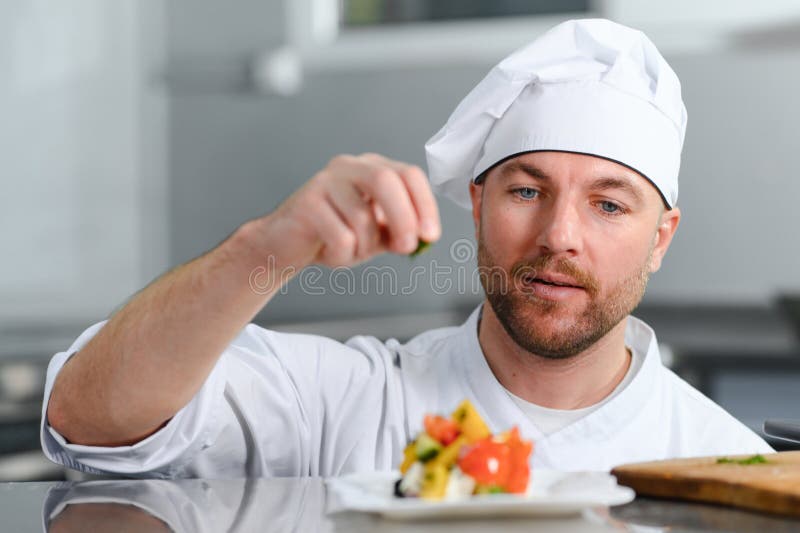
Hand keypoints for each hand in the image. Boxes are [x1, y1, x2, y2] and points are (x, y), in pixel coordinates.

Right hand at [268, 153, 440, 267]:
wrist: (284, 245)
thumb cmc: (333, 235)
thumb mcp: (376, 234)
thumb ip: (401, 231)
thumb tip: (426, 236)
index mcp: (371, 168)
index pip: (409, 174)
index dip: (425, 204)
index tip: (431, 234)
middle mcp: (349, 167)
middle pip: (386, 181)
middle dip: (403, 218)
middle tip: (406, 247)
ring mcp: (325, 182)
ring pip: (362, 216)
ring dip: (366, 246)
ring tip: (352, 252)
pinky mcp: (306, 204)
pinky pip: (340, 237)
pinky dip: (343, 255)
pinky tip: (331, 253)